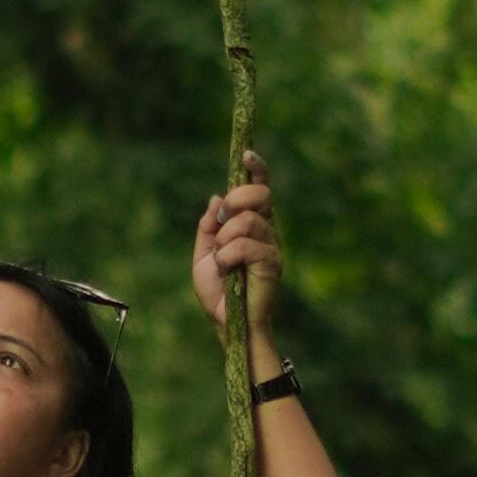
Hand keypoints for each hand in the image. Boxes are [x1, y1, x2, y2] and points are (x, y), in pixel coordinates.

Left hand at [192, 169, 282, 342]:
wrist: (226, 323)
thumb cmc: (217, 292)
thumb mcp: (203, 254)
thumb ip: (208, 226)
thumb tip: (217, 198)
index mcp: (251, 226)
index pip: (259, 190)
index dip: (256, 169)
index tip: (247, 154)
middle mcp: (266, 232)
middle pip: (260, 195)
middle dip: (237, 201)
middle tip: (222, 220)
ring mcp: (272, 247)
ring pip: (248, 221)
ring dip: (225, 239)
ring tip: (221, 259)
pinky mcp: (272, 264)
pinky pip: (245, 245)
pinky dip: (227, 256)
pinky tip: (226, 269)